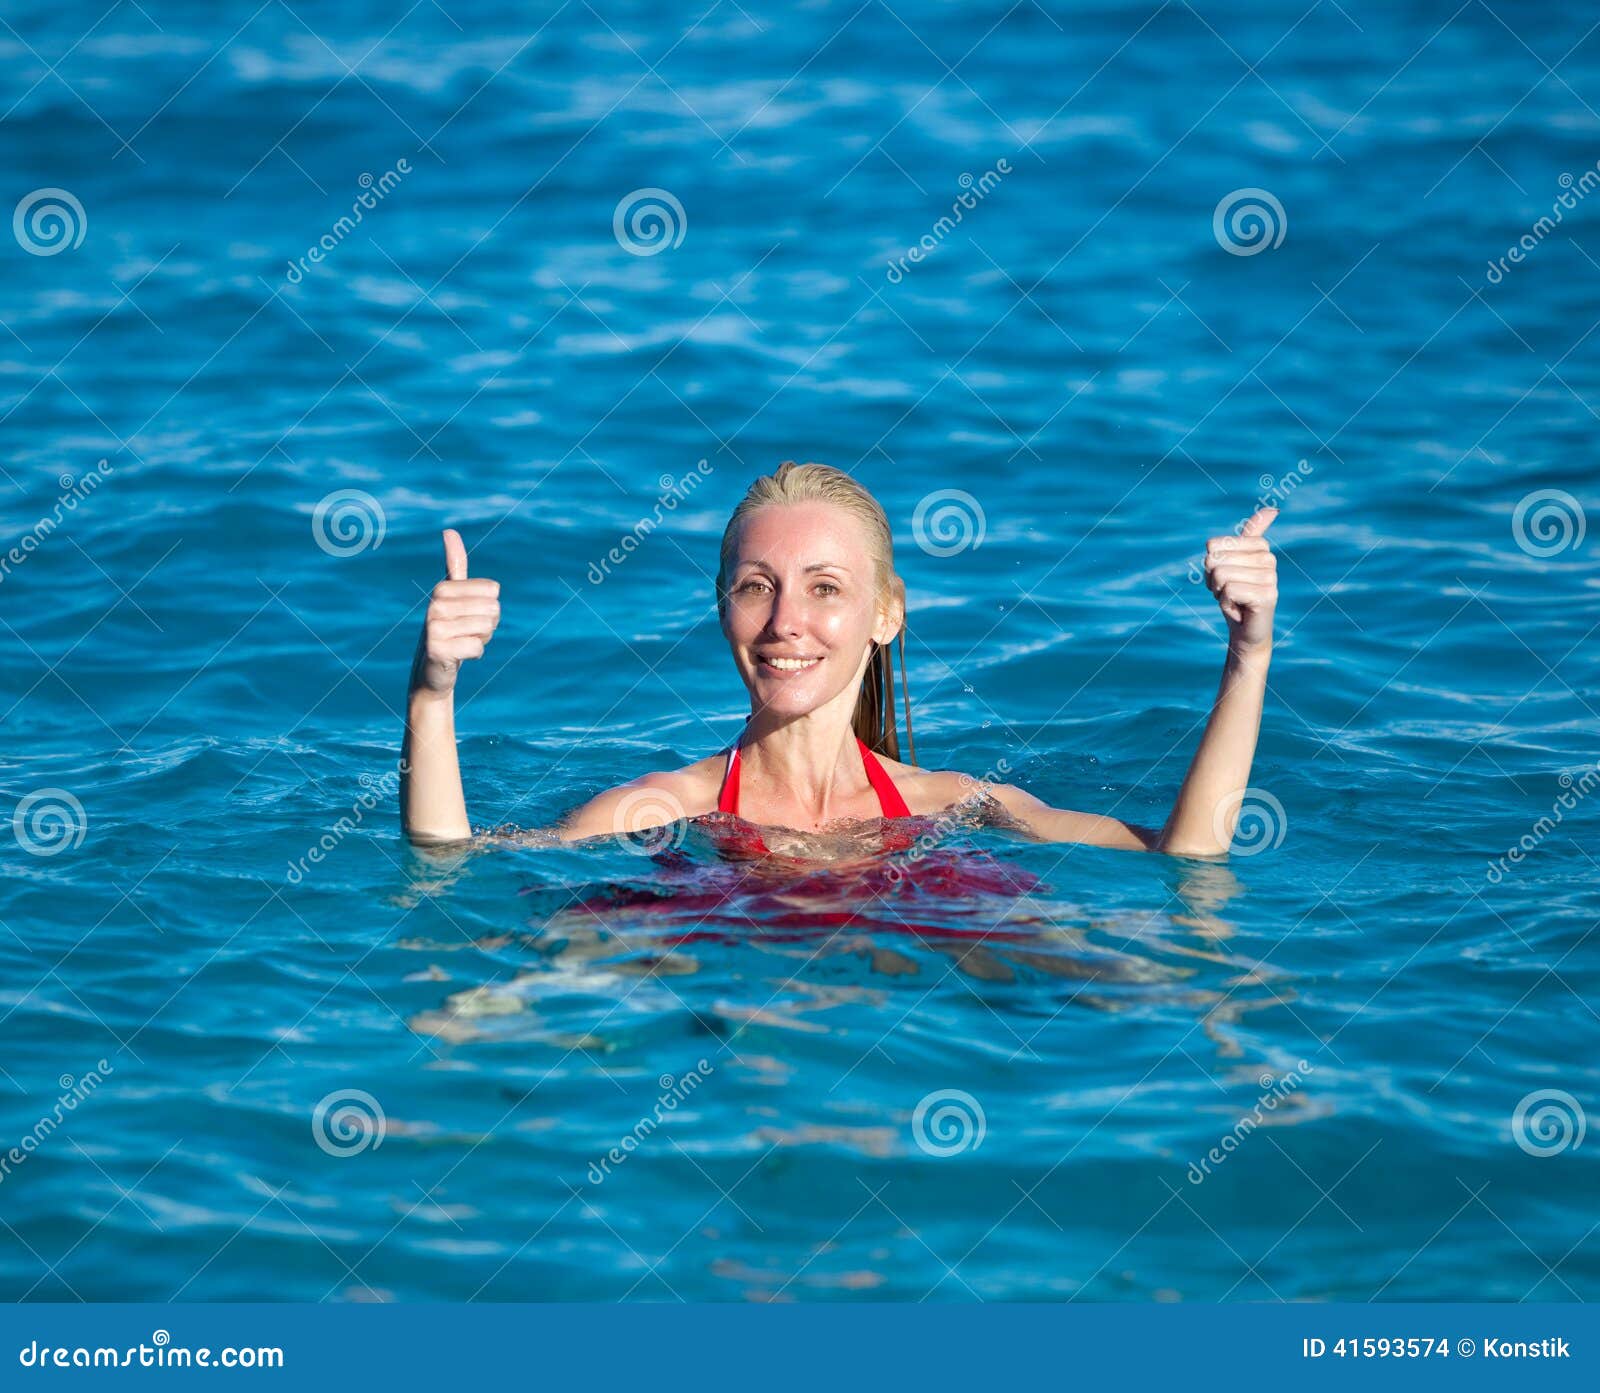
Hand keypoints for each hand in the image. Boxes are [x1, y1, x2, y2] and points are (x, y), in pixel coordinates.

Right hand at [413, 528, 500, 695]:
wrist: (432, 669)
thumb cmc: (450, 628)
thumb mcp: (453, 595)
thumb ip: (454, 564)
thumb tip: (449, 531)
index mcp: (442, 589)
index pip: (493, 591)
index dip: (488, 607)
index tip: (468, 615)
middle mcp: (434, 605)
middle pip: (493, 609)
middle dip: (487, 625)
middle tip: (466, 632)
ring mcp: (433, 627)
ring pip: (486, 628)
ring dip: (481, 639)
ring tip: (461, 642)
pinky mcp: (437, 650)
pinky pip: (478, 647)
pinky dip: (474, 654)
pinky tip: (458, 656)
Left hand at [1203, 507, 1277, 650]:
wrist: (1245, 631)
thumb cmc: (1235, 595)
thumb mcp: (1233, 562)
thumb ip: (1250, 535)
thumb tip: (1274, 509)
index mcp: (1260, 546)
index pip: (1213, 545)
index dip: (1210, 564)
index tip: (1226, 577)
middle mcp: (1269, 559)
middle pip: (1215, 559)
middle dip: (1213, 580)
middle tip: (1228, 591)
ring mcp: (1270, 577)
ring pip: (1220, 575)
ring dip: (1219, 592)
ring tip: (1234, 600)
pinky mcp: (1267, 596)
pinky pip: (1228, 590)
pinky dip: (1225, 603)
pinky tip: (1239, 608)